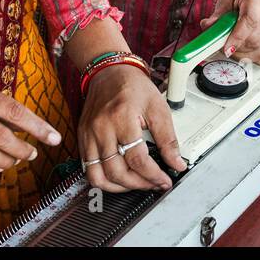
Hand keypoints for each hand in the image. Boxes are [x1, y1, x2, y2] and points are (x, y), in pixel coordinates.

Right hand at [77, 63, 184, 191]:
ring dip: (119, 187)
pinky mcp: (82, 139)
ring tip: (136, 184)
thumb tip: (176, 163)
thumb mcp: (158, 107)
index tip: (164, 180)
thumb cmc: (133, 86)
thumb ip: (168, 138)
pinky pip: (87, 169)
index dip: (153, 175)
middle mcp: (101, 128)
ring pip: (98, 177)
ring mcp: (88, 135)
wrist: (109, 72)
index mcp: (122, 118)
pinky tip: (119, 176)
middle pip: (117, 172)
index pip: (137, 159)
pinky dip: (104, 179)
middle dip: (139, 184)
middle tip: (154, 183)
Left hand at [203, 0, 259, 64]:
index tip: (225, 48)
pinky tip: (249, 54)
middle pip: (256, 39)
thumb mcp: (225, 0)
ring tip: (235, 50)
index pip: (250, 21)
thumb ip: (217, 16)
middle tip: (225, 47)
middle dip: (238, 49)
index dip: (237, 38)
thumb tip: (207, 27)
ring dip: (246, 56)